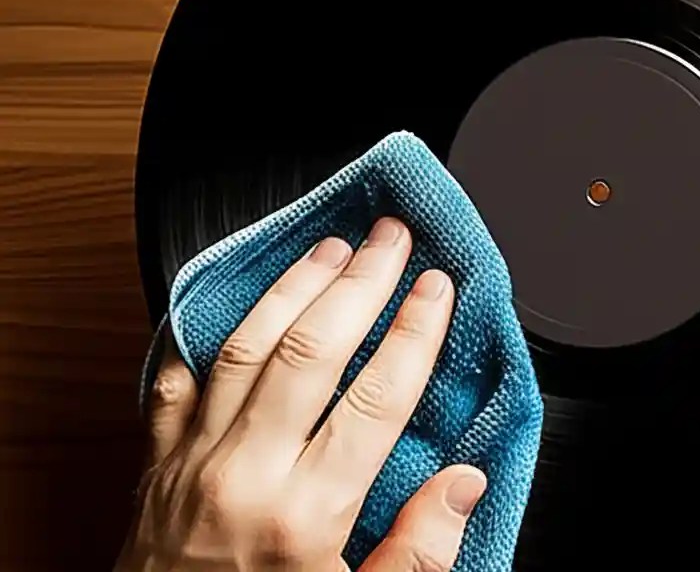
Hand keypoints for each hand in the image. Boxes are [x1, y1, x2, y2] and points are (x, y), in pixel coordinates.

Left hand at [116, 217, 486, 570]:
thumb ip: (418, 554)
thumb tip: (463, 484)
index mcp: (308, 516)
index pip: (376, 398)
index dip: (414, 333)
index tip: (437, 288)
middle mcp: (247, 475)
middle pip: (311, 350)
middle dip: (360, 283)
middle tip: (391, 238)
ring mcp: (194, 462)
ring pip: (245, 348)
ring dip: (292, 288)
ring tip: (330, 249)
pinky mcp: (157, 464)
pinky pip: (177, 378)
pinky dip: (205, 333)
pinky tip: (235, 301)